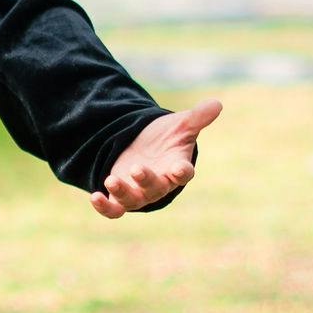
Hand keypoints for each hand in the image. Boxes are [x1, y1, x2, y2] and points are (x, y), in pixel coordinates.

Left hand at [90, 98, 221, 219]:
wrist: (144, 147)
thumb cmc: (167, 139)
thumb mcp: (180, 125)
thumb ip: (197, 117)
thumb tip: (217, 103)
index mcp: (176, 168)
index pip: (183, 173)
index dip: (182, 172)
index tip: (180, 169)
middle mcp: (159, 184)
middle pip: (155, 188)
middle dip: (146, 180)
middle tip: (138, 168)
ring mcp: (139, 193)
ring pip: (132, 201)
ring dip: (123, 193)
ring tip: (111, 180)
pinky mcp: (120, 196)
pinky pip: (114, 209)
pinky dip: (105, 207)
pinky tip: (95, 197)